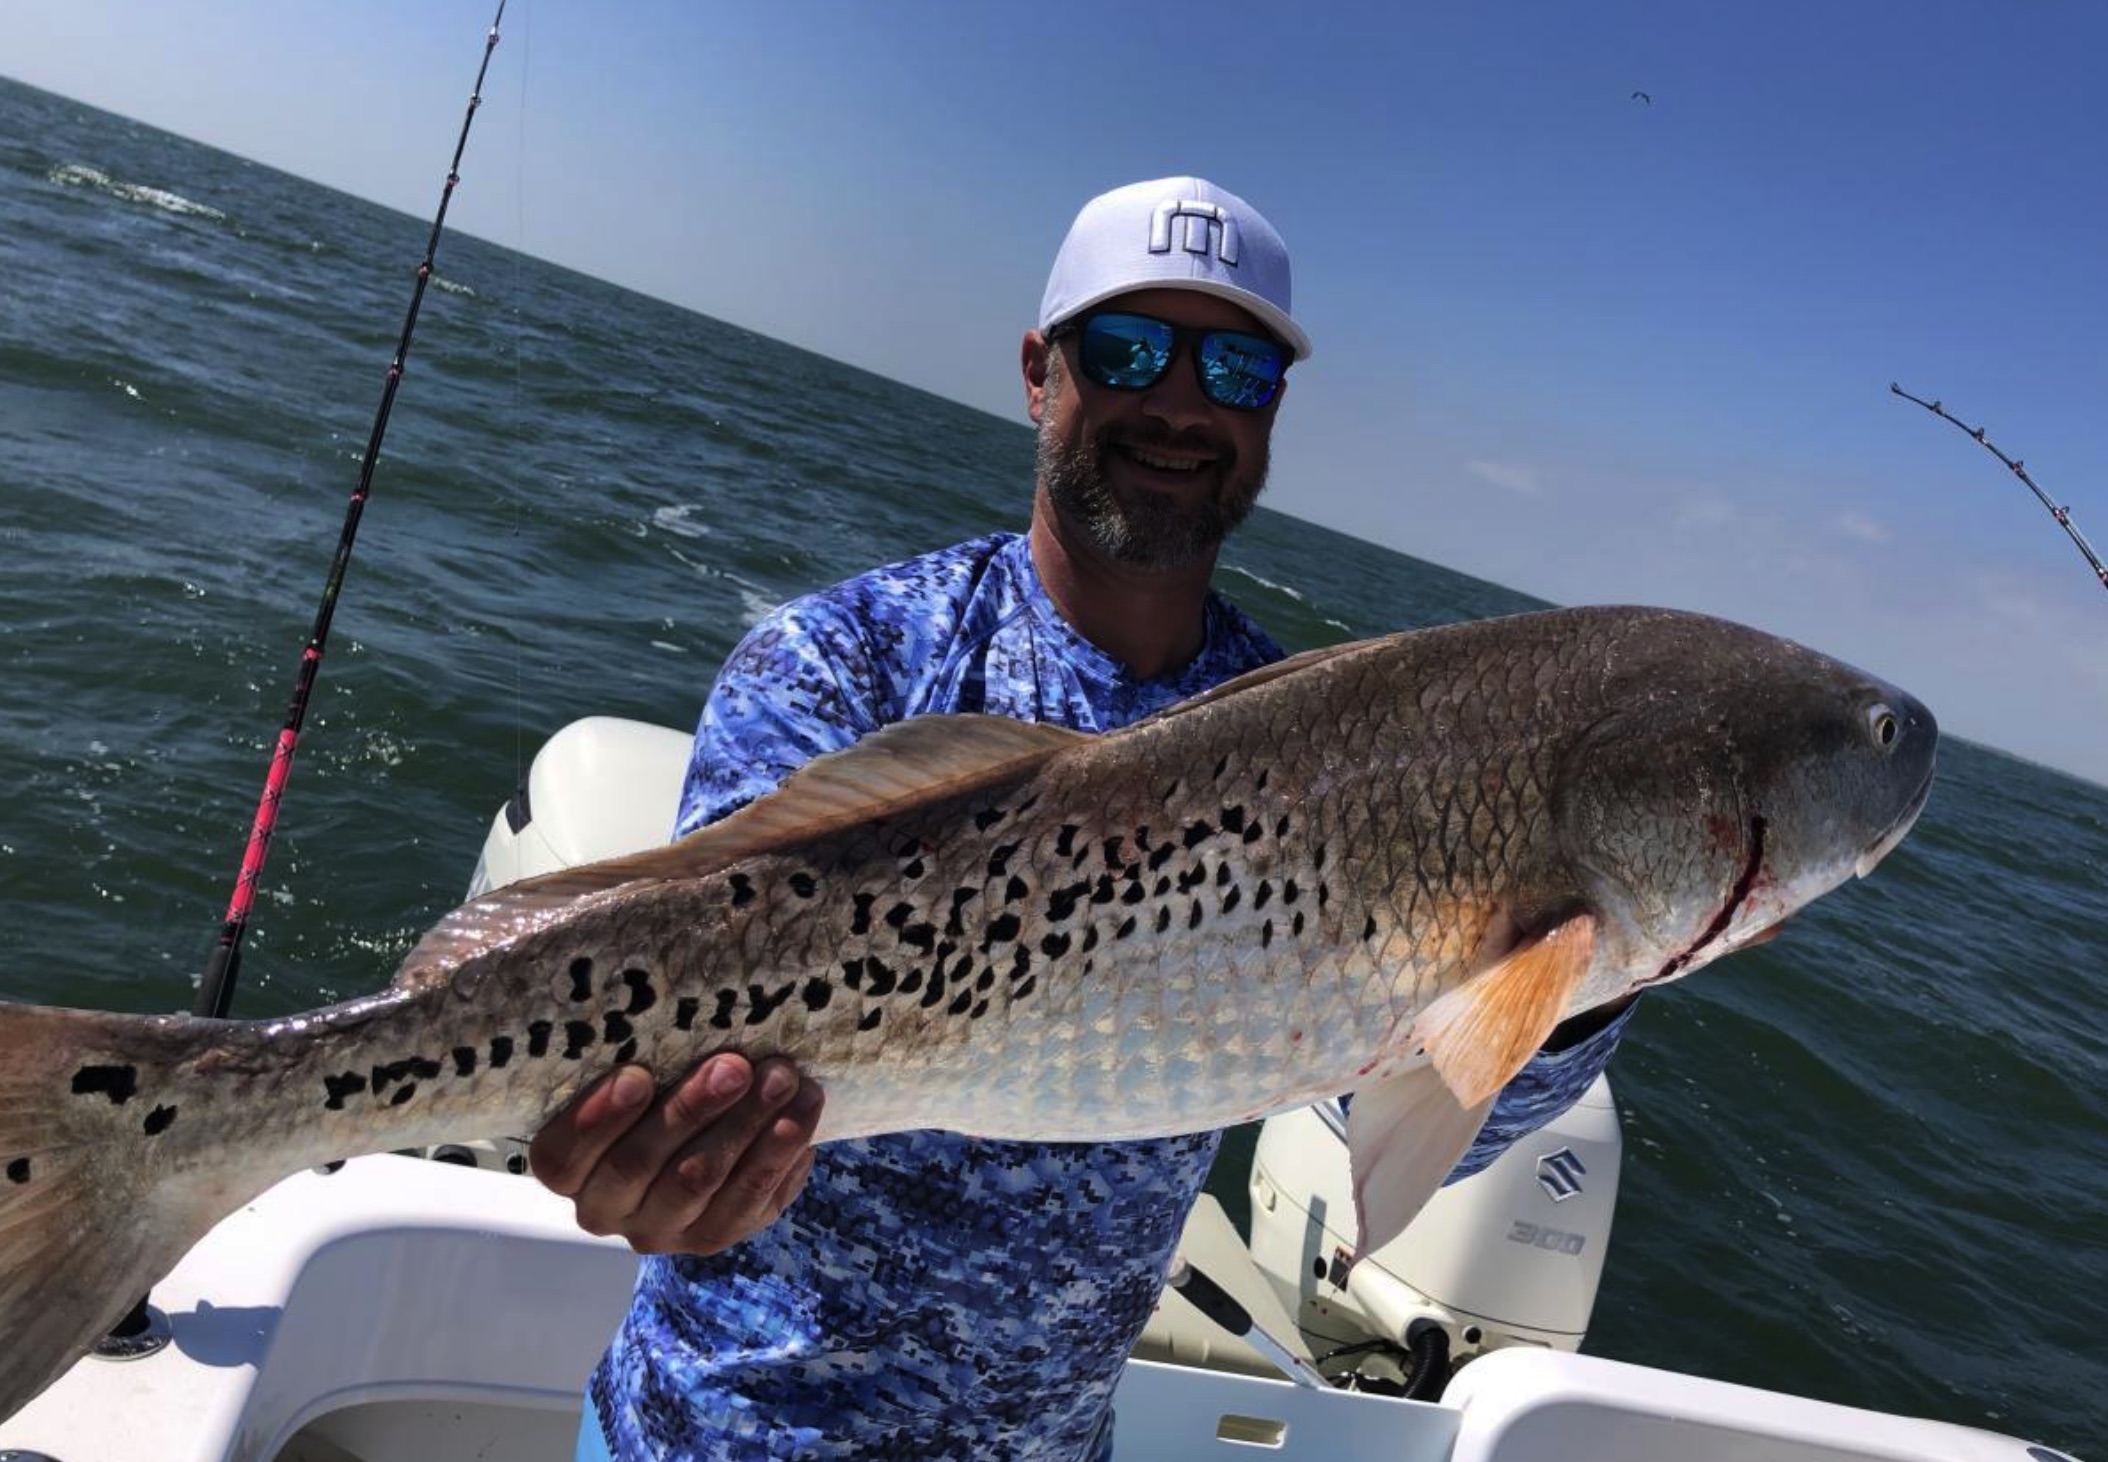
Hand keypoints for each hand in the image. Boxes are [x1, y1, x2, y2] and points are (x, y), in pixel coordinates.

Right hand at [529, 1054, 822, 1255]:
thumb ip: (620, 1038)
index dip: (597, 1119)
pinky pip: (749, 1202)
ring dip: (745, 1126)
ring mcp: (661, 1227)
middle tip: (734, 1067)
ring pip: (699, 1182)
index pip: (563, 1155)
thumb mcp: (625, 1056)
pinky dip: (778, 1154)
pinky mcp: (715, 1235)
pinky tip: (801, 1112)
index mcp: (565, 1165)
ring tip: (782, 1079)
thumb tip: (630, 970)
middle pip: (639, 1165)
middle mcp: (603, 1207)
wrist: (703, 1122)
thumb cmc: (653, 1074)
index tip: (637, 1076)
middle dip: (690, 1111)